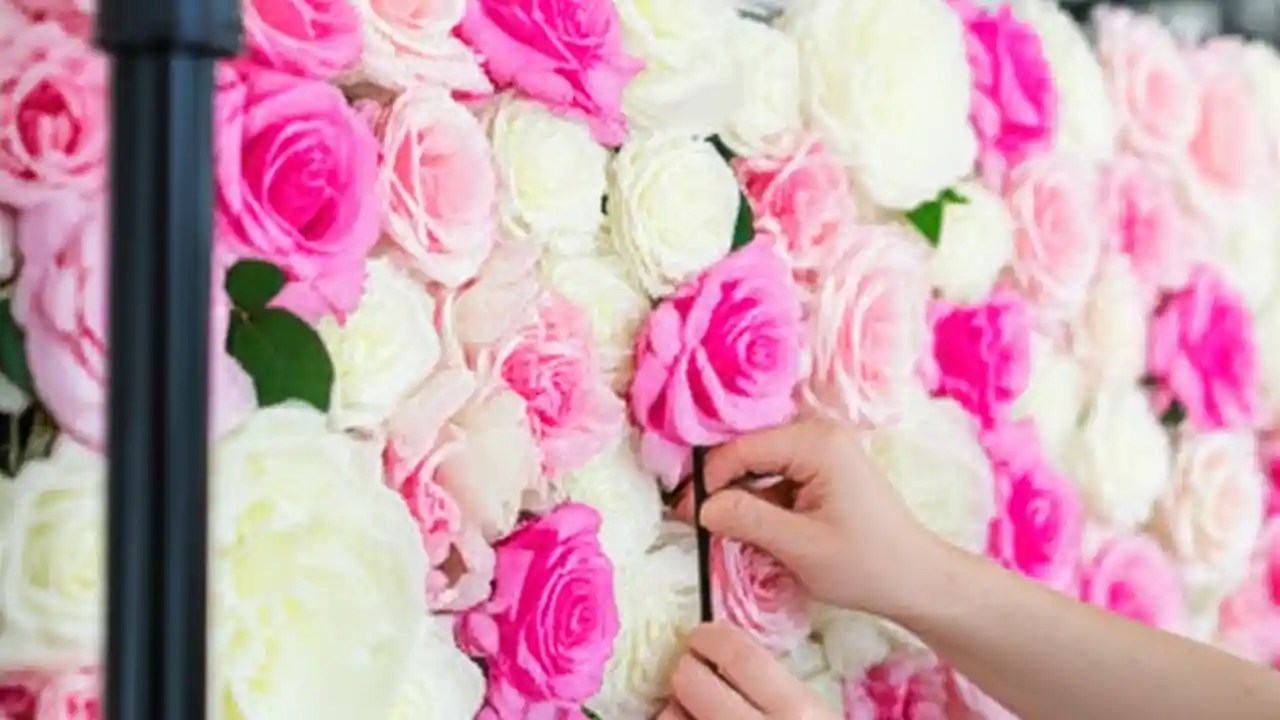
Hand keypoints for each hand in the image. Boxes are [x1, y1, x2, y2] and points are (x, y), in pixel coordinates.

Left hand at [659, 623, 837, 719]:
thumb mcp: (819, 716)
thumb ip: (787, 690)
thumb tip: (738, 658)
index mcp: (798, 711)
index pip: (738, 655)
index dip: (710, 638)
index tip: (703, 636)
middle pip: (691, 681)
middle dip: (686, 670)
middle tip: (691, 669)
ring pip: (670, 716)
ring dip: (673, 706)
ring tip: (687, 707)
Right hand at [695, 419, 940, 617]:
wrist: (917, 579)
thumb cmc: (865, 564)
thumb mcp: (800, 547)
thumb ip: (748, 521)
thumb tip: (702, 507)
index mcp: (815, 442)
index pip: (741, 448)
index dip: (709, 480)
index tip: (686, 515)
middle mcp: (818, 432)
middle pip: (749, 451)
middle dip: (721, 486)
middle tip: (694, 521)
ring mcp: (823, 448)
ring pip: (760, 465)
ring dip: (742, 497)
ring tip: (725, 531)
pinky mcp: (824, 468)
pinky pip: (778, 476)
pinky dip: (762, 501)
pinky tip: (755, 529)